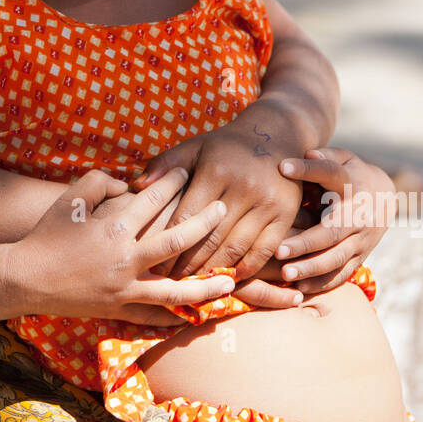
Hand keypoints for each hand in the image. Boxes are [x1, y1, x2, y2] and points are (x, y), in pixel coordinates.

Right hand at [8, 167, 233, 327]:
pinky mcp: (117, 310)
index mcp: (114, 228)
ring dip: (206, 285)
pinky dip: (176, 317)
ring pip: (176, 290)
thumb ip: (102, 182)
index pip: (154, 201)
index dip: (174, 183)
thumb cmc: (47, 233)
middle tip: (223, 210)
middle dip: (205, 223)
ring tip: (230, 280)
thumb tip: (128, 185)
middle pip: (178, 240)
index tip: (190, 172)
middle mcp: (125, 259)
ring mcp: (123, 289)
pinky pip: (153, 317)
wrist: (25, 278)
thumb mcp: (70, 198)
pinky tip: (197, 315)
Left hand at [133, 123, 303, 296]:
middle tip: (169, 284)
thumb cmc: (225, 146)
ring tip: (195, 286)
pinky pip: (263, 250)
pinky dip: (246, 268)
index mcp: (216, 171)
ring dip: (213, 271)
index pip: (186, 218)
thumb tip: (137, 187)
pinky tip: (229, 278)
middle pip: (210, 238)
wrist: (275, 135)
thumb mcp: (195, 147)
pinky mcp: (285, 214)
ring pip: (235, 248)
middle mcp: (244, 187)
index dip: (168, 246)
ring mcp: (267, 203)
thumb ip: (165, 165)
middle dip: (187, 265)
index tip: (154, 266)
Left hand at [273, 147, 393, 294]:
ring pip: (337, 258)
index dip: (308, 169)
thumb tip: (305, 152)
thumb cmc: (350, 174)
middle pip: (332, 231)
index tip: (283, 166)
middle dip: (305, 242)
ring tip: (285, 275)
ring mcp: (362, 239)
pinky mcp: (361, 257)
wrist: (385, 197)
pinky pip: (342, 274)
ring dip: (311, 268)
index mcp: (351, 183)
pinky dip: (322, 283)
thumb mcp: (342, 159)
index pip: (330, 173)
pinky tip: (299, 290)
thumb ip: (324, 156)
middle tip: (278, 250)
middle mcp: (359, 214)